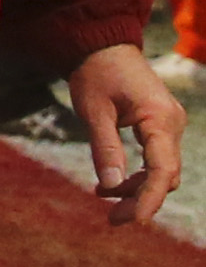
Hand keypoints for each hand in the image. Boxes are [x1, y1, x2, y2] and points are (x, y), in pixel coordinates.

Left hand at [66, 43, 186, 225]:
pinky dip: (137, 173)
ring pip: (161, 169)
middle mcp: (173, 123)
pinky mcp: (160, 125)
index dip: (150, 199)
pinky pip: (156, 158)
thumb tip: (110, 185)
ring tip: (103, 198)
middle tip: (112, 220)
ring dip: (137, 188)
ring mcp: (170, 124)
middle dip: (140, 199)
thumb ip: (104, 147)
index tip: (134, 221)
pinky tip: (110, 183)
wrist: (102, 45)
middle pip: (165, 174)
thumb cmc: (95, 73)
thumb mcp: (93, 111)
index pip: (162, 169)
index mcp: (160, 118)